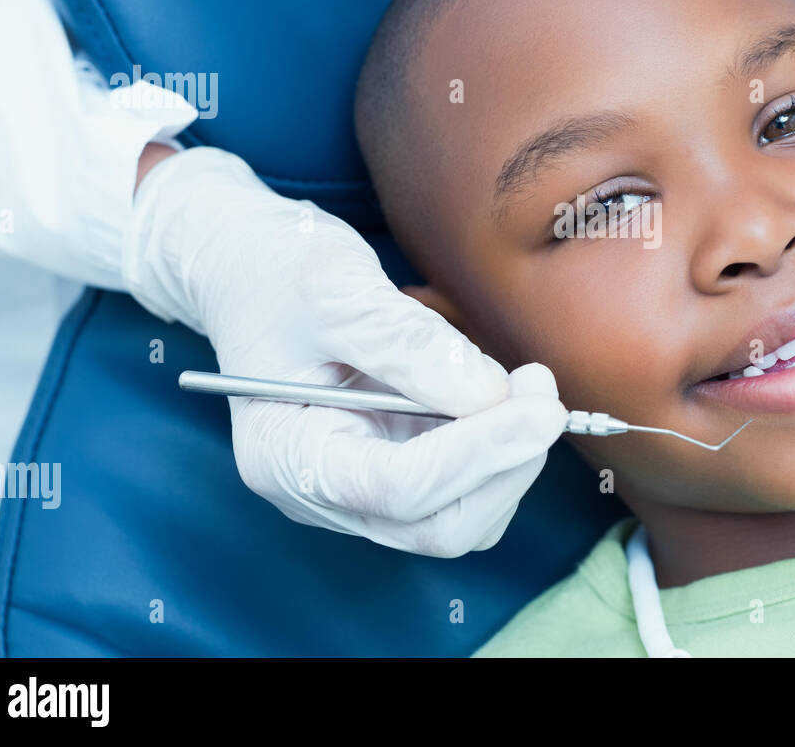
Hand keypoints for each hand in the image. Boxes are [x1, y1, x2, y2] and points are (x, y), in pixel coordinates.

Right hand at [122, 147, 566, 555]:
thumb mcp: (333, 287)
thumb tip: (490, 394)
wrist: (252, 269)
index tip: (539, 405)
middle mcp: (324, 492)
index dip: (478, 452)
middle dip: (505, 464)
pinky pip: (470, 489)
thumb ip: (406, 343)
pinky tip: (501, 395)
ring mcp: (363, 488)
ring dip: (511, 460)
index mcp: (287, 457)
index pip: (398, 488)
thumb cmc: (275, 272)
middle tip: (543, 391)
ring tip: (521, 383)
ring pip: (465, 518)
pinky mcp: (398, 467)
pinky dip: (502, 450)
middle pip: (440, 525)